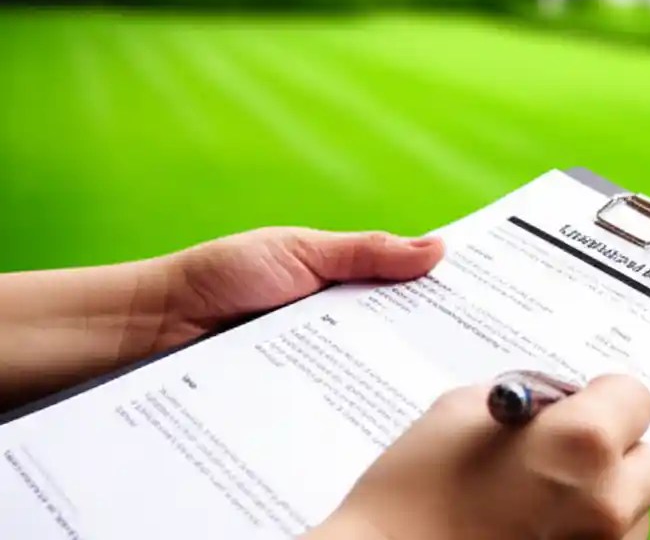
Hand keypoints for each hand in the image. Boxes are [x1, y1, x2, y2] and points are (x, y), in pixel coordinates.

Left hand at [0, 227, 443, 407]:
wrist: (155, 327)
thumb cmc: (221, 277)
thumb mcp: (301, 251)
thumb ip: (365, 252)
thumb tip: (437, 247)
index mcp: (344, 284)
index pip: (407, 290)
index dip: (444, 295)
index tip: (488, 303)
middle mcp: (338, 326)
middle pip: (398, 336)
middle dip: (430, 341)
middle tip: (474, 350)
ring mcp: (319, 363)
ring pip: (372, 372)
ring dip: (394, 374)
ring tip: (436, 381)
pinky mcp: (298, 398)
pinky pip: (336, 401)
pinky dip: (355, 402)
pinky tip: (382, 407)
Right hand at [309, 375, 649, 539]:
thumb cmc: (408, 498)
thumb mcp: (461, 412)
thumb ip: (528, 400)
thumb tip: (558, 403)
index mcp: (582, 444)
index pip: (637, 397)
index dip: (604, 398)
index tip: (583, 405)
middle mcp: (606, 502)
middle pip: (648, 462)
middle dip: (613, 453)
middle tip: (561, 456)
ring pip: (634, 514)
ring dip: (603, 501)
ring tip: (540, 503)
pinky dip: (584, 537)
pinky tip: (534, 531)